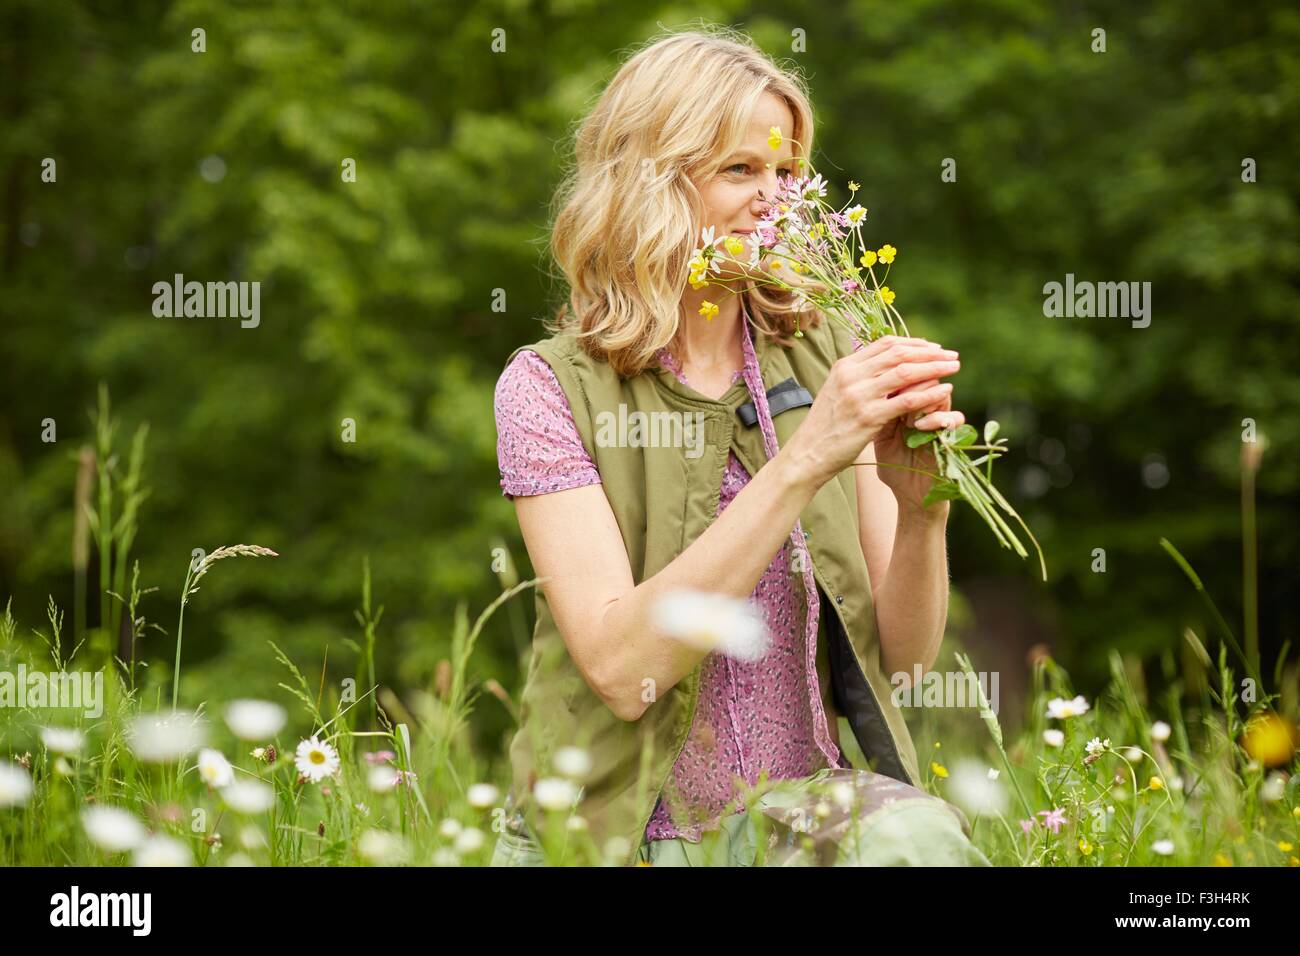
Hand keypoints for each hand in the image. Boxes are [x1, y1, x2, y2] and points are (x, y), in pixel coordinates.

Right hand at [780, 335, 959, 489]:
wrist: (807, 454)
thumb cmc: (826, 427)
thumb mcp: (837, 393)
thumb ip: (859, 378)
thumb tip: (886, 366)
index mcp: (844, 366)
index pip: (885, 344)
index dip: (913, 343)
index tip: (933, 347)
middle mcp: (851, 376)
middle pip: (898, 353)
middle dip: (929, 351)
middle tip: (951, 354)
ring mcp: (859, 396)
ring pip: (906, 372)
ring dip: (935, 367)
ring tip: (954, 367)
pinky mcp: (869, 417)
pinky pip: (907, 400)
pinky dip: (929, 393)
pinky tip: (945, 391)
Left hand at [873, 358, 965, 515]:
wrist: (909, 492)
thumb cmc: (892, 463)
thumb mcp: (879, 432)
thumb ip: (875, 408)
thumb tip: (860, 383)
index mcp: (910, 401)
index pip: (907, 372)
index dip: (896, 368)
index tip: (877, 373)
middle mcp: (929, 406)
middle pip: (926, 375)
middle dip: (912, 377)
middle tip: (895, 385)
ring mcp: (942, 420)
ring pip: (942, 392)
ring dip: (923, 396)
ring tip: (907, 409)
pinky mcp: (953, 438)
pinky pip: (954, 418)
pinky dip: (936, 419)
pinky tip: (919, 426)